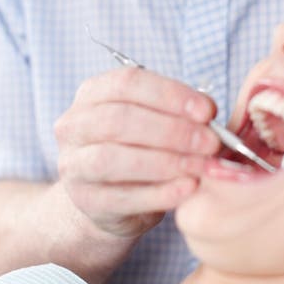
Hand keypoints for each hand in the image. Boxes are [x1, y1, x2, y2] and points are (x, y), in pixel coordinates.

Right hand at [54, 66, 218, 238]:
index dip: (170, 94)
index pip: (127, 83)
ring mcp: (74, 164)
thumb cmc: (137, 148)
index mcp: (93, 93)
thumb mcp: (154, 121)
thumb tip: (208, 113)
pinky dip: (160, 193)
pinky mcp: (85, 201)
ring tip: (201, 166)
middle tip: (210, 142)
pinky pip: (122, 197)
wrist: (109, 199)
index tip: (206, 111)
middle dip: (171, 130)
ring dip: (165, 161)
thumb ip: (178, 112)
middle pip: (119, 119)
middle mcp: (74, 125)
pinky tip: (188, 188)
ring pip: (113, 158)